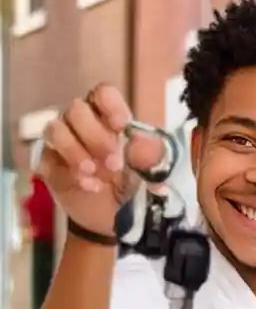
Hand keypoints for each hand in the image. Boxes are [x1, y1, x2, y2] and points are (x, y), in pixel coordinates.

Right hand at [37, 83, 149, 237]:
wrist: (119, 215)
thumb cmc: (137, 183)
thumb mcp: (154, 170)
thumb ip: (152, 155)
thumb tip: (139, 143)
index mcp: (110, 117)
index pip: (103, 93)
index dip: (110, 104)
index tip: (122, 125)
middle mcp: (82, 124)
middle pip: (76, 109)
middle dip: (95, 136)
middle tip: (115, 164)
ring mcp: (63, 142)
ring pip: (55, 129)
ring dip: (76, 152)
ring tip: (97, 174)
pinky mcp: (49, 165)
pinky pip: (49, 158)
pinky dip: (70, 172)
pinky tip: (91, 186)